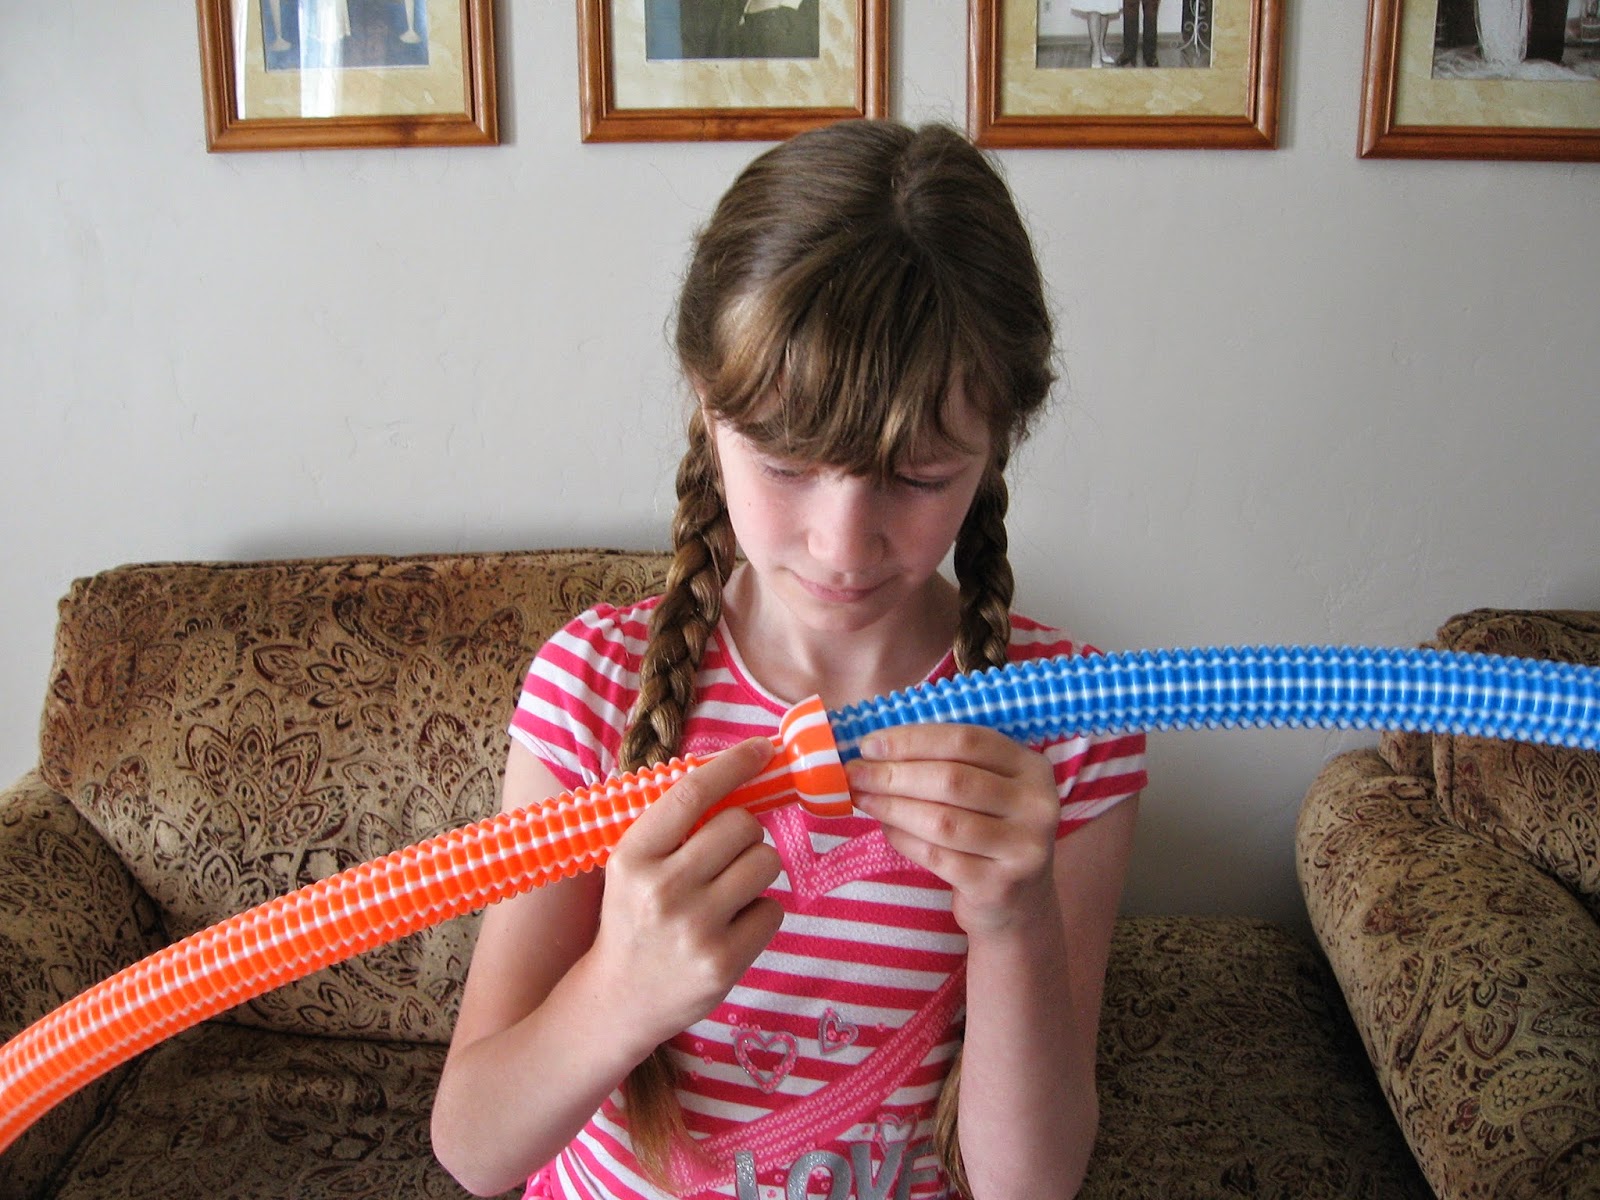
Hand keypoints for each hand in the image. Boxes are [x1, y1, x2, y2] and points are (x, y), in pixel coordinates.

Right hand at [587, 738, 784, 1051]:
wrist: (617, 1001)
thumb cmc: (632, 919)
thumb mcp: (632, 867)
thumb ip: (673, 827)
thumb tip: (736, 773)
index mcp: (633, 857)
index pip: (692, 792)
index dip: (733, 764)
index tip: (762, 749)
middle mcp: (662, 889)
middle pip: (743, 826)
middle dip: (746, 834)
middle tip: (728, 856)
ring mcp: (695, 927)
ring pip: (766, 863)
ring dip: (756, 871)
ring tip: (728, 894)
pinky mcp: (724, 961)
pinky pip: (773, 910)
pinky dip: (760, 914)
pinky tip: (731, 928)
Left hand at [844, 725, 1060, 936]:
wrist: (1017, 902)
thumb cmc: (988, 830)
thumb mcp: (985, 789)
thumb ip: (944, 763)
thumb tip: (874, 749)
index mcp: (1031, 767)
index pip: (966, 741)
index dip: (913, 740)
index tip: (869, 744)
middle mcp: (1037, 805)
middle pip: (952, 780)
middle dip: (894, 774)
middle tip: (855, 773)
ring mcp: (1022, 848)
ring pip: (942, 820)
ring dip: (892, 806)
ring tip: (862, 798)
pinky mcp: (999, 885)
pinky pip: (937, 856)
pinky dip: (903, 839)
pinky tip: (886, 828)